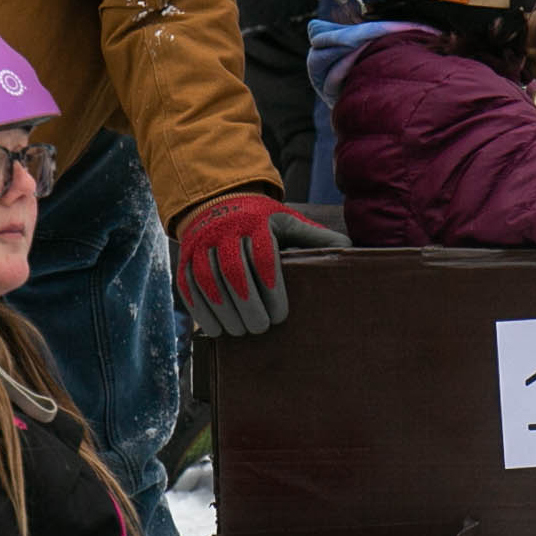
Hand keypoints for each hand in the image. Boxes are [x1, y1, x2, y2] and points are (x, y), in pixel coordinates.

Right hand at [173, 194, 349, 336]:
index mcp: (256, 223)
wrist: (217, 203)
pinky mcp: (184, 258)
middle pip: (233, 272)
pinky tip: (215, 330)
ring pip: (207, 280)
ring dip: (223, 311)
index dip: (271, 289)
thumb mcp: (289, 222)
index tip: (281, 316)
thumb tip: (350, 250)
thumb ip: (316, 237)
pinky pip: (187, 286)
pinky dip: (200, 310)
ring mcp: (201, 244)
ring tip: (240, 332)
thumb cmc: (261, 221)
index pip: (263, 257)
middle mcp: (225, 231)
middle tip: (261, 328)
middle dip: (247, 304)